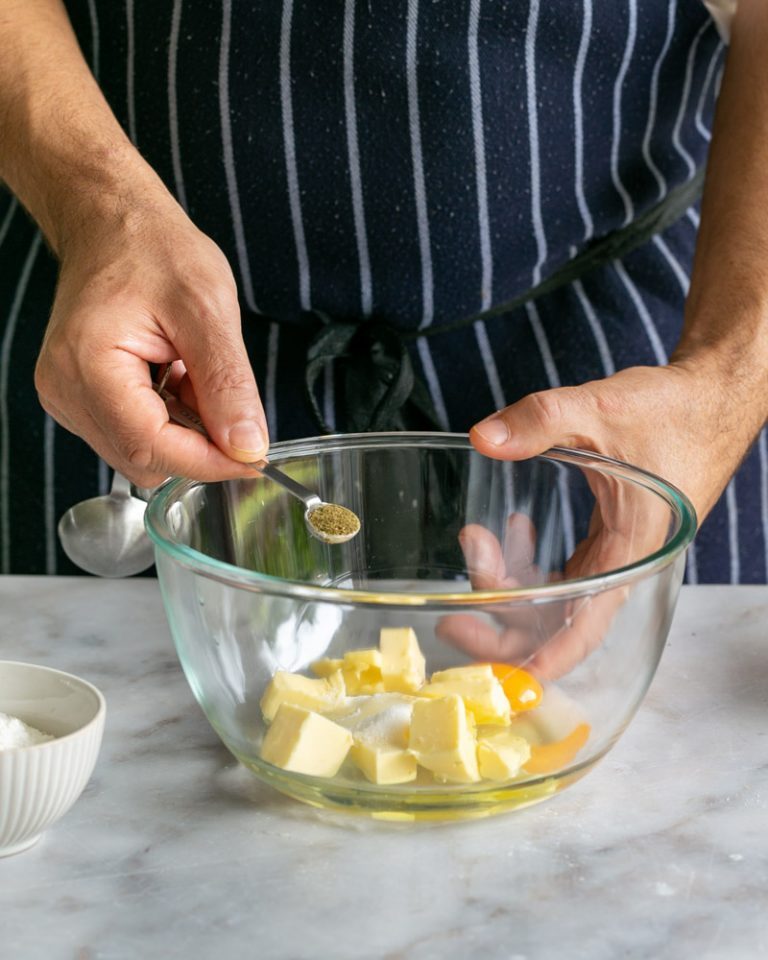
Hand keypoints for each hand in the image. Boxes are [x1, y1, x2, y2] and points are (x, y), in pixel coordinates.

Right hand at [34, 194, 268, 487]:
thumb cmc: (153, 249)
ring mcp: (67, 396)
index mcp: (88, 364)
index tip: (254, 456)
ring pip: (142, 452)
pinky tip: (174, 377)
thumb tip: (247, 445)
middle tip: (224, 395)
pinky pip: (132, 434)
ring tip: (191, 372)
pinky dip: (167, 419)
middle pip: (145, 457)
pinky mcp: (79, 399)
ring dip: (182, 430)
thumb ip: (227, 384)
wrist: (114, 223)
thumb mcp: (207, 308)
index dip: (210, 461)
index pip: (152, 446)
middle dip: (197, 442)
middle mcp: (65, 389)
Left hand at [440, 360, 764, 677]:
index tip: (499, 673)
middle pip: (557, 621)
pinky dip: (533, 560)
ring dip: (511, 583)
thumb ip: (540, 420)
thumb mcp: (602, 407)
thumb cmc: (673, 410)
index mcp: (629, 549)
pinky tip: (515, 530)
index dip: (541, 659)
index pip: (582, 628)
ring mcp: (617, 555)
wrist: (712, 399)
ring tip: (476, 543)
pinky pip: (566, 571)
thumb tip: (483, 438)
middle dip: (503, 622)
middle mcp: (624, 564)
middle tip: (453, 616)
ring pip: (557, 596)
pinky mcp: (611, 540)